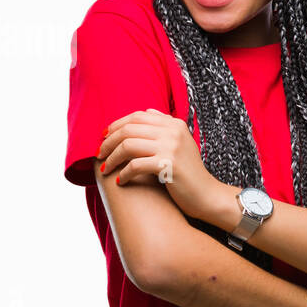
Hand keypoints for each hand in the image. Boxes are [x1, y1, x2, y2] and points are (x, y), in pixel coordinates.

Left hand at [98, 109, 224, 222]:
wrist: (207, 195)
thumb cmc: (189, 173)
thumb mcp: (181, 143)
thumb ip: (165, 126)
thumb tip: (147, 111)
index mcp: (174, 124)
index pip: (137, 116)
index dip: (116, 125)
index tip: (104, 138)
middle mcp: (173, 132)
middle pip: (129, 129)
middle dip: (109, 142)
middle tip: (99, 155)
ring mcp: (171, 147)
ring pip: (128, 145)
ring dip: (112, 158)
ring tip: (105, 168)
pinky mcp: (168, 165)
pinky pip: (135, 165)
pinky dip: (123, 174)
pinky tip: (120, 181)